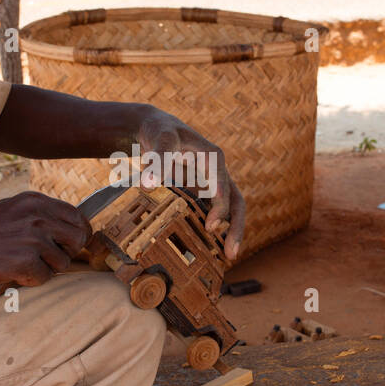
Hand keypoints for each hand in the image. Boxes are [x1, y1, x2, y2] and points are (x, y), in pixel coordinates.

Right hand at [0, 191, 91, 286]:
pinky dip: (32, 280)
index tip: (75, 244)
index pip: (77, 216)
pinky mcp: (28, 261)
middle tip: (50, 259)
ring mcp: (34, 239)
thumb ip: (40, 212)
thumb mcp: (13, 208)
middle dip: (68, 253)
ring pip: (63, 262)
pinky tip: (15, 272)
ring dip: (47, 268)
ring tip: (24, 263)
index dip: (80, 232)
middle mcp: (38, 216)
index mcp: (36, 201)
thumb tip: (70, 221)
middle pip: (78, 239)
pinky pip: (45, 277)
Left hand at [136, 108, 245, 261]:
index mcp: (214, 159)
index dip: (220, 210)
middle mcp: (217, 172)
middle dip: (236, 228)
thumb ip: (157, 160)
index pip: (223, 189)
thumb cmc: (161, 131)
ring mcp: (211, 183)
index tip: (211, 227)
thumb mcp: (161, 139)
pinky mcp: (201, 191)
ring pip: (229, 210)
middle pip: (236, 203)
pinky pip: (212, 211)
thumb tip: (148, 185)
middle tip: (231, 254)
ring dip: (230, 232)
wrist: (155, 128)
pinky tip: (208, 248)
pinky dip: (213, 228)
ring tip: (228, 257)